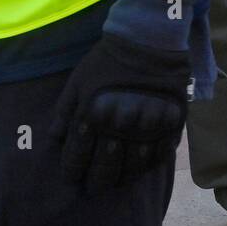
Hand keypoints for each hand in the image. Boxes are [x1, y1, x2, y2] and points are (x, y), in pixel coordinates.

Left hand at [51, 34, 190, 193]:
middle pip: (105, 168)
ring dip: (124, 178)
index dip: (73, 173)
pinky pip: (160, 154)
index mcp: (92, 115)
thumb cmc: (107, 59)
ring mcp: (148, 125)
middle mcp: (120, 125)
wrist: (149, 37)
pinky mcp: (171, 122)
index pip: (78, 158)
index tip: (73, 178)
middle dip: (96, 182)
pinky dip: (149, 165)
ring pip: (134, 167)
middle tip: (94, 187)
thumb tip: (55, 141)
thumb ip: (64, 114)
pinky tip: (141, 166)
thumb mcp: (77, 82)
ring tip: (118, 181)